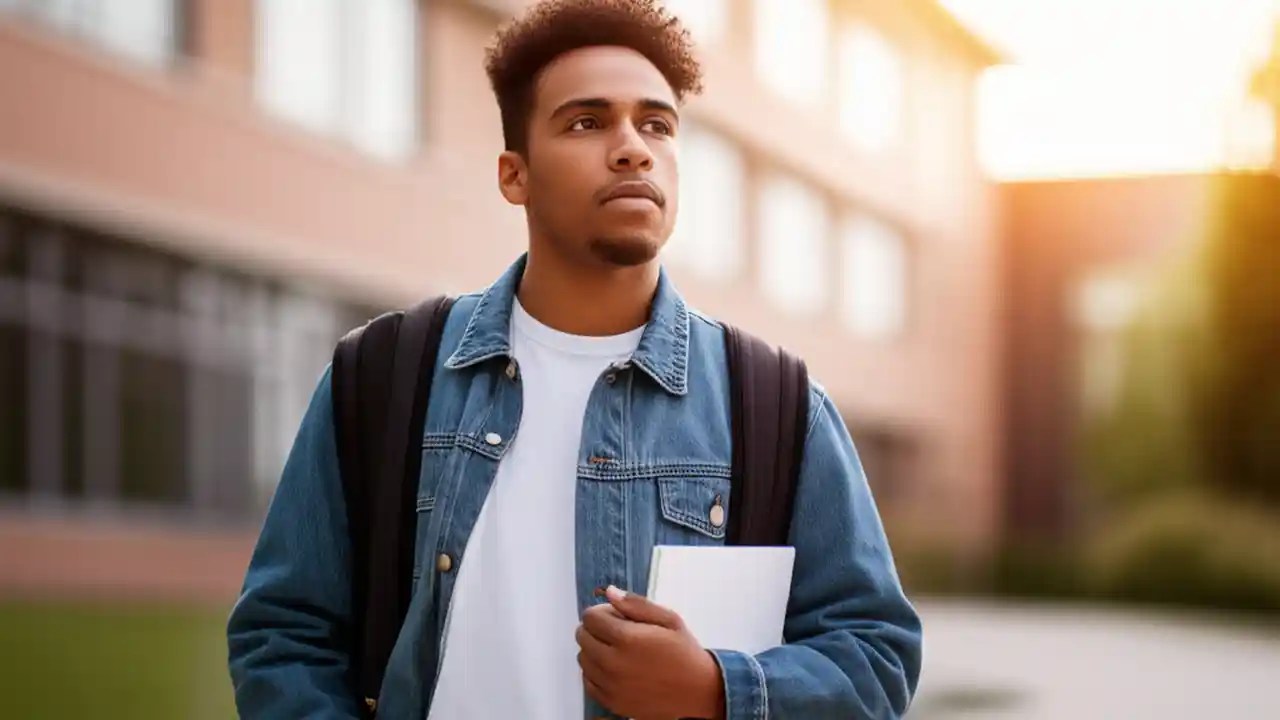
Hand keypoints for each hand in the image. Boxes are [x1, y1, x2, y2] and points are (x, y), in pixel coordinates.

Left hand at [576, 586, 725, 719]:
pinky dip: (596, 672)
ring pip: (583, 658)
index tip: (616, 615)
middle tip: (617, 631)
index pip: (590, 617)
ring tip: (618, 650)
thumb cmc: (685, 653)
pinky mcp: (612, 701)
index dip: (602, 611)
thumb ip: (636, 604)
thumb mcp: (669, 619)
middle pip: (582, 636)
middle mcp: (613, 663)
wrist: (698, 692)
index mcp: (627, 639)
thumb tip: (610, 592)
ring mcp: (611, 685)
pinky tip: (615, 668)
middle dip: (596, 628)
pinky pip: (588, 681)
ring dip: (594, 650)